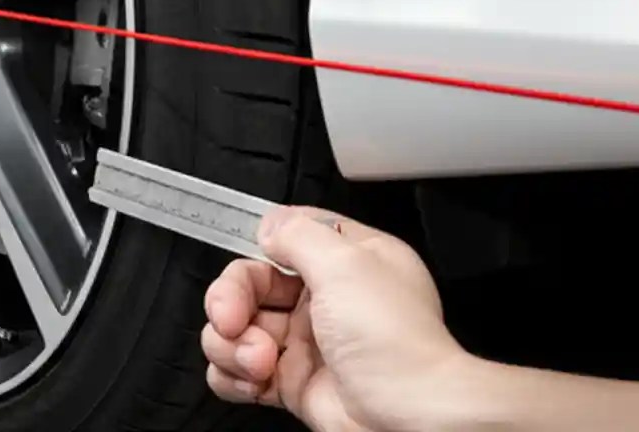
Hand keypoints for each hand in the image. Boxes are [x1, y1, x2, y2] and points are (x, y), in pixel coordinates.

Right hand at [201, 206, 469, 431]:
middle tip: (231, 319)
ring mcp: (305, 342)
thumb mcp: (346, 263)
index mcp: (348, 260)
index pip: (288, 235)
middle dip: (230, 299)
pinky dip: (231, 376)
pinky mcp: (290, 383)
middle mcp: (326, 298)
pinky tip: (250, 381)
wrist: (408, 418)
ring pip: (237, 328)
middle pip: (250, 282)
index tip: (251, 258)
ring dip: (231, 345)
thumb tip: (269, 226)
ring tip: (258, 363)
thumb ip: (299, 233)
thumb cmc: (395, 344)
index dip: (260, 246)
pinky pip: (236, 371)